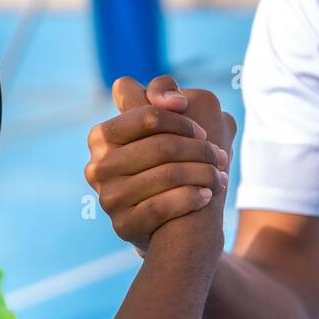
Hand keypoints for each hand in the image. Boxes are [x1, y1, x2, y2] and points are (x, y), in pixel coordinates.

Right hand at [85, 75, 236, 251]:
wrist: (171, 221)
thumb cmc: (172, 162)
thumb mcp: (166, 122)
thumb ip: (164, 94)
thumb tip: (176, 102)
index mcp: (103, 135)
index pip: (149, 115)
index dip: (182, 121)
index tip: (203, 132)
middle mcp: (98, 166)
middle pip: (163, 146)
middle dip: (201, 150)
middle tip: (220, 157)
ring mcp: (107, 197)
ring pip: (168, 174)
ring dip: (204, 173)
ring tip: (220, 176)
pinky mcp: (122, 224)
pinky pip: (162, 206)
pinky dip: (192, 197)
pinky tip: (207, 195)